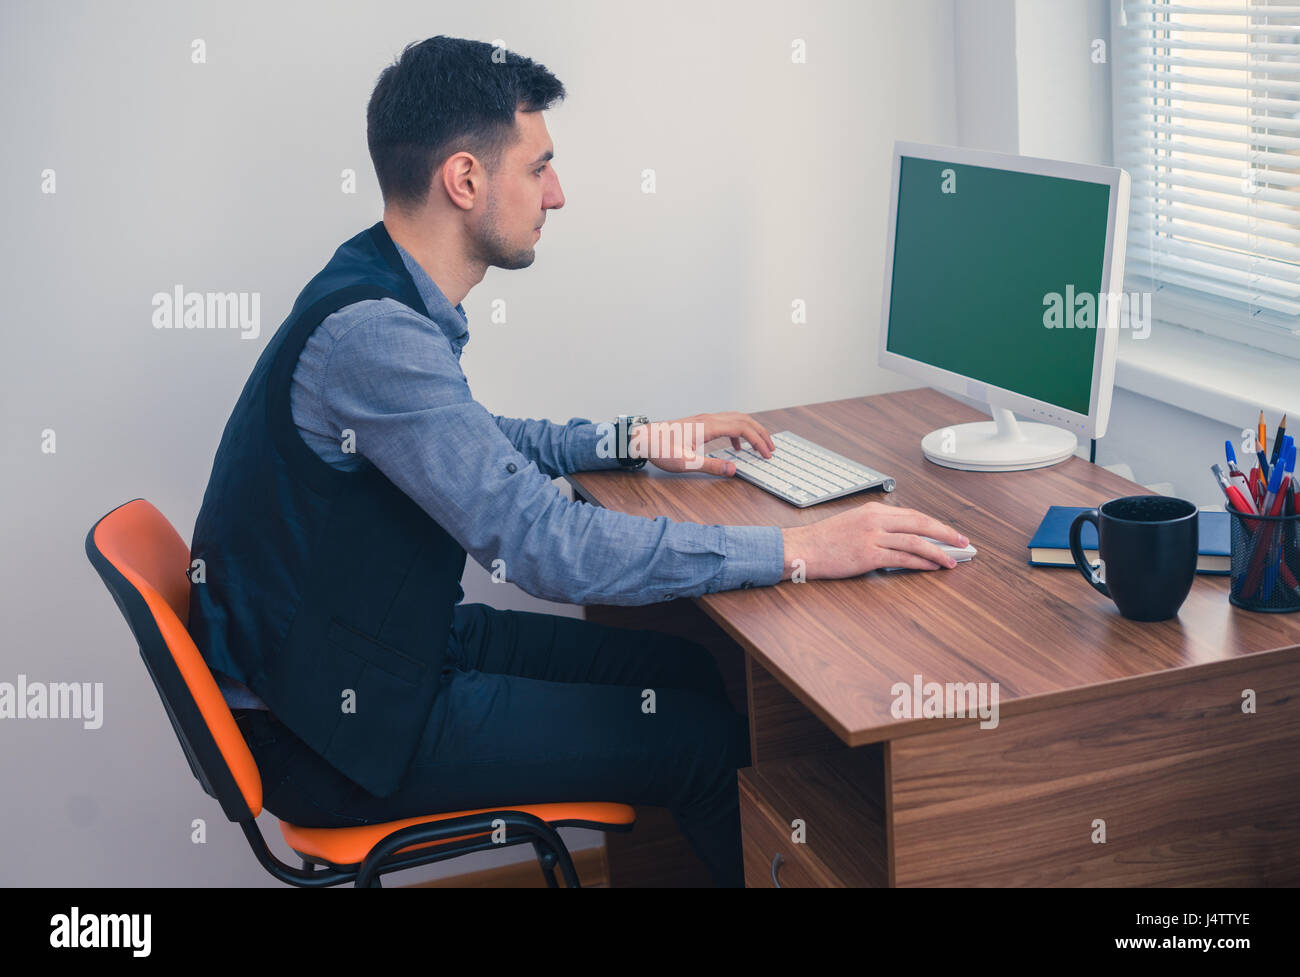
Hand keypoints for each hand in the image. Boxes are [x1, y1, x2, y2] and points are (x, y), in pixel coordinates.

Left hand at [635, 412, 774, 475]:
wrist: (643, 439)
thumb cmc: (661, 449)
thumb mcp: (686, 463)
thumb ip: (712, 465)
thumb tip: (734, 469)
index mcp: (709, 426)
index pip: (743, 428)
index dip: (758, 441)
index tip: (767, 454)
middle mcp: (710, 418)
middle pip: (744, 420)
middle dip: (761, 434)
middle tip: (772, 449)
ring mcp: (705, 419)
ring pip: (736, 419)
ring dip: (751, 431)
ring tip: (760, 446)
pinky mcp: (701, 423)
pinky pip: (726, 423)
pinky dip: (738, 432)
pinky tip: (737, 447)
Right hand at [780, 501, 968, 578]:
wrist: (802, 548)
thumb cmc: (824, 540)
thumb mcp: (853, 523)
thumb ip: (877, 525)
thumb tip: (901, 536)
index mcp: (874, 510)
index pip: (913, 515)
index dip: (936, 524)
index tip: (950, 532)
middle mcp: (876, 520)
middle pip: (920, 524)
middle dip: (945, 534)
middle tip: (963, 543)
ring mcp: (872, 537)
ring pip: (915, 542)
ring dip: (938, 552)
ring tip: (952, 561)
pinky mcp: (868, 555)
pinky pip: (902, 559)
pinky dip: (920, 563)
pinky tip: (931, 567)